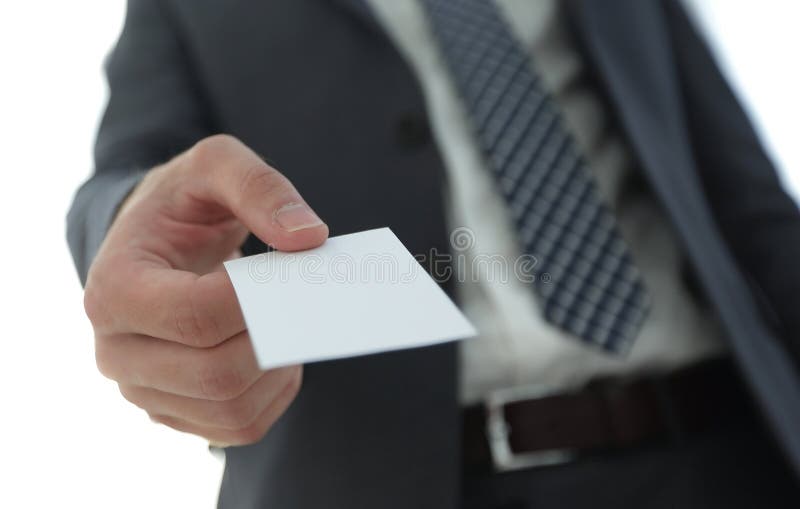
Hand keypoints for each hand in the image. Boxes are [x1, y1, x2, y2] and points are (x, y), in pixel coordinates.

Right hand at [84, 135, 327, 444]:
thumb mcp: (213, 165)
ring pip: (232, 408)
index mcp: (114, 289)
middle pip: (216, 373)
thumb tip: (309, 239)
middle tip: (305, 302)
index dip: (260, 302)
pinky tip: (279, 354)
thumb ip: (260, 187)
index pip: (196, 317)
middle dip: (278, 340)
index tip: (294, 273)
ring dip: (281, 370)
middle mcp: (116, 351)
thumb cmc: (182, 203)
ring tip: (290, 324)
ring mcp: (143, 390)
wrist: (155, 243)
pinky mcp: (174, 412)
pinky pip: (239, 426)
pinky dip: (274, 394)